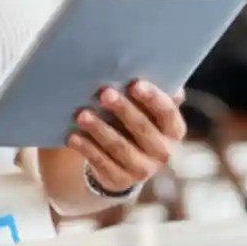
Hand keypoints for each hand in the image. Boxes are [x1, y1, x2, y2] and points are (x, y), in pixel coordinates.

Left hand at [68, 81, 186, 193]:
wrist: (124, 159)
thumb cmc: (134, 119)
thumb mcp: (145, 107)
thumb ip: (149, 92)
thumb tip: (150, 66)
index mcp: (173, 129)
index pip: (167, 112)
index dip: (153, 98)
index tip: (135, 84)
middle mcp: (163, 151)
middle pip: (143, 129)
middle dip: (123, 110)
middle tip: (105, 93)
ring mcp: (143, 169)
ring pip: (120, 147)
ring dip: (100, 129)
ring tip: (82, 114)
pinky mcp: (119, 180)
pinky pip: (102, 162)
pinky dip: (87, 148)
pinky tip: (73, 135)